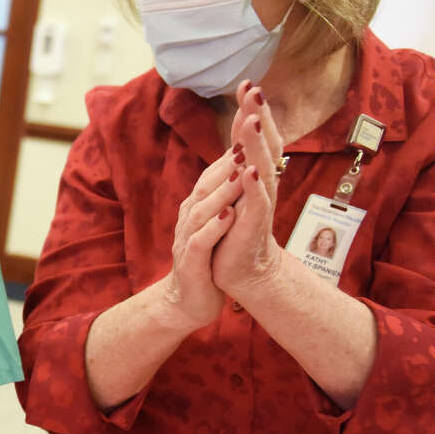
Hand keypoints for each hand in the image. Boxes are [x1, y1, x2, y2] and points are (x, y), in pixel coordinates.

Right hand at [164, 145, 245, 328]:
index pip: (212, 175)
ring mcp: (186, 241)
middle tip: (246, 142)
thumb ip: (223, 197)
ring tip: (241, 174)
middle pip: (204, 186)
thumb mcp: (215, 224)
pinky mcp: (190, 265)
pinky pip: (198, 243)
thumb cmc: (206, 261)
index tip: (248, 131)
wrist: (188, 302)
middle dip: (225, 165)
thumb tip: (241, 165)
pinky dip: (212, 229)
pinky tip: (228, 216)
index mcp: (197, 208)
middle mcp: (188, 219)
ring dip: (221, 193)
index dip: (228, 153)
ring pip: (201, 211)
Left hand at [211, 82, 283, 296]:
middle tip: (254, 89)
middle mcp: (262, 184)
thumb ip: (238, 165)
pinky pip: (256, 204)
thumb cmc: (236, 229)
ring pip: (262, 168)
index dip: (251, 111)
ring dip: (257, 145)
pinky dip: (253, 187)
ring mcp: (260, 204)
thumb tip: (240, 135)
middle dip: (259, 116)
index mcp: (254, 174)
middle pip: (265, 144)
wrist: (244, 272)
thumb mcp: (235, 191)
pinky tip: (250, 171)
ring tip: (252, 120)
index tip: (246, 83)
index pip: (255, 137)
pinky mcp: (254, 226)